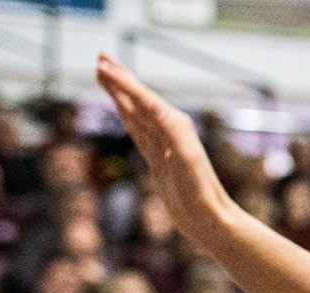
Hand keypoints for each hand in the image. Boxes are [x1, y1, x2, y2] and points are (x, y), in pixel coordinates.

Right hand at [95, 53, 236, 244]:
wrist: (209, 219)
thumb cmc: (200, 192)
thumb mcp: (185, 159)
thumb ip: (171, 130)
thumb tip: (152, 104)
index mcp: (175, 125)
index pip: (143, 97)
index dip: (122, 81)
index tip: (102, 63)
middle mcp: (170, 129)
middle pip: (138, 98)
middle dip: (119, 78)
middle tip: (100, 56)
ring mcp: (163, 144)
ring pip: (136, 112)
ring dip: (120, 93)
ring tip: (104, 75)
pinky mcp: (159, 160)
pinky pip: (139, 131)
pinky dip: (127, 117)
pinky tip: (122, 109)